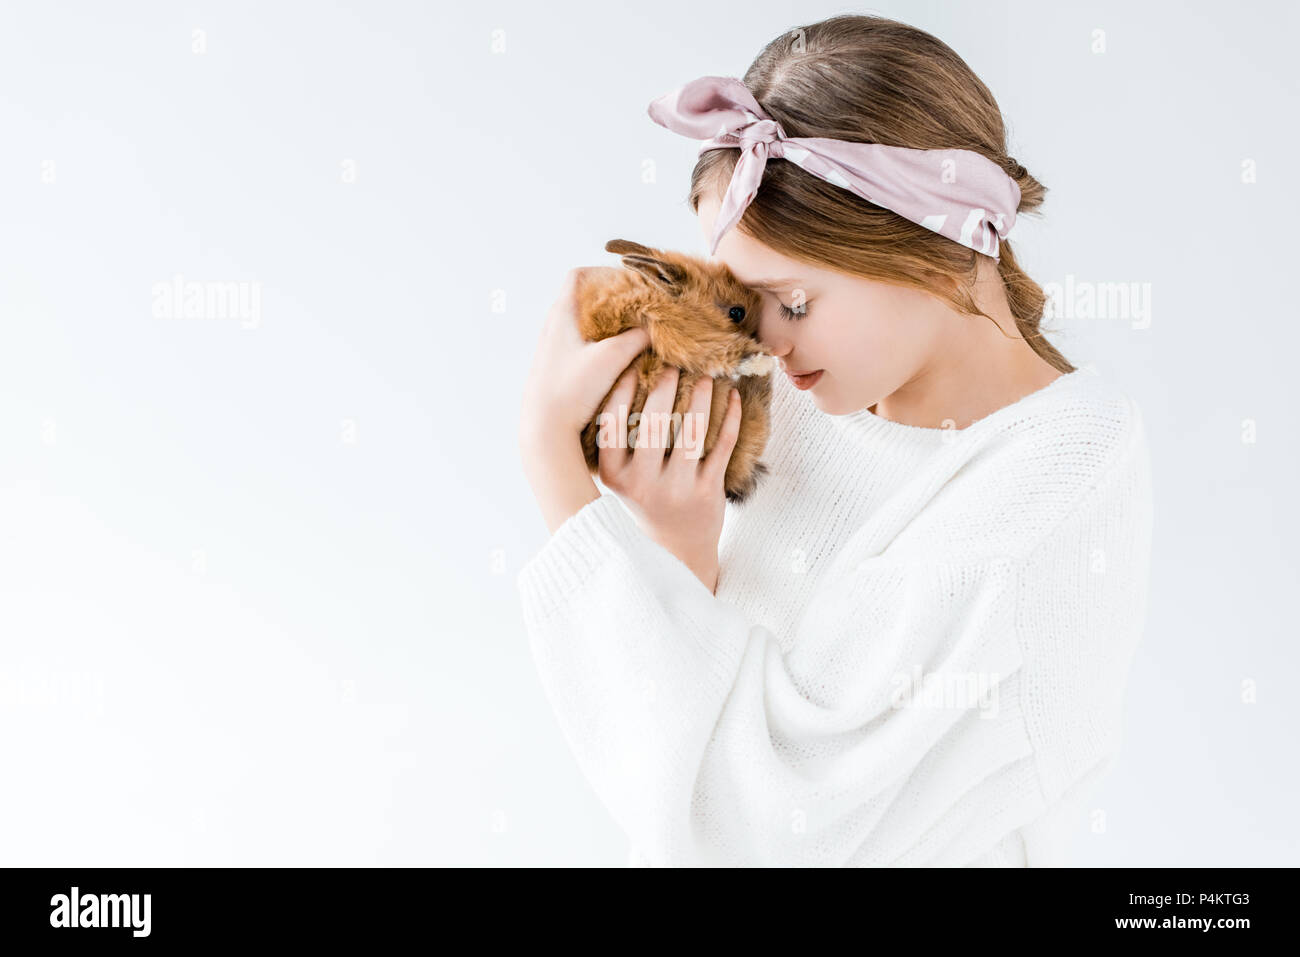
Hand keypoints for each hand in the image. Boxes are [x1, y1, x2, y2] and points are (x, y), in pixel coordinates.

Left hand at [519, 268, 651, 534]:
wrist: (544, 429)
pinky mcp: (559, 371)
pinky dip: (602, 346)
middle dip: (613, 302)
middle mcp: (553, 328)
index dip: (604, 274)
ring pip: (585, 326)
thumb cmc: (571, 390)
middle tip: (639, 309)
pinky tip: (621, 361)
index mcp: (561, 315)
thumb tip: (657, 327)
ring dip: (609, 326)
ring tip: (634, 334)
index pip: (578, 276)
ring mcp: (554, 350)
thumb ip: (636, 337)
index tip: (629, 284)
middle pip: (584, 300)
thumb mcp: (610, 357)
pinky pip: (582, 347)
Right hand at [596, 364, 741, 593]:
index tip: (635, 363)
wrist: (677, 548)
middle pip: (654, 422)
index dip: (624, 389)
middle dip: (665, 385)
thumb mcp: (623, 477)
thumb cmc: (646, 499)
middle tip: (674, 362)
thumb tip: (624, 378)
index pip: (613, 424)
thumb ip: (619, 441)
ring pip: (692, 431)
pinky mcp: (708, 491)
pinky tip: (733, 399)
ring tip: (706, 376)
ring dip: (702, 397)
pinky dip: (731, 419)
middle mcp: (644, 483)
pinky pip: (723, 447)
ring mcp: (677, 488)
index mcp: (616, 475)